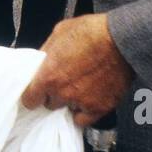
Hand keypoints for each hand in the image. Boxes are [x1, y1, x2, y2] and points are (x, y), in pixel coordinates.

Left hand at [21, 13, 133, 127]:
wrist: (123, 39)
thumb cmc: (91, 31)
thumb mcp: (60, 33)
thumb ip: (46, 52)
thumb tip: (41, 62)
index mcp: (48, 77)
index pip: (29, 100)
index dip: (32, 95)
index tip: (36, 92)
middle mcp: (62, 94)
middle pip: (49, 105)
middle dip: (53, 95)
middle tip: (62, 82)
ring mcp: (81, 103)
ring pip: (67, 110)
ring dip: (69, 101)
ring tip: (79, 87)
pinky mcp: (100, 108)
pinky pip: (84, 119)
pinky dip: (83, 112)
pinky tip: (86, 100)